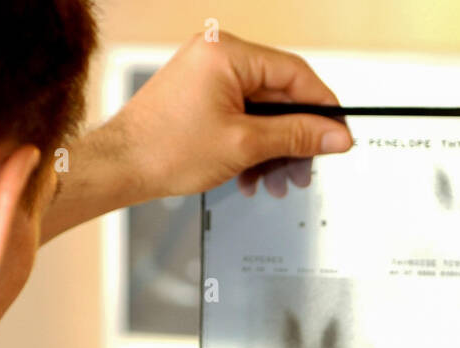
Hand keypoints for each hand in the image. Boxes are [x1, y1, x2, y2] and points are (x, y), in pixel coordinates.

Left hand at [105, 30, 350, 201]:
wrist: (120, 167)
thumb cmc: (164, 149)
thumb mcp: (244, 145)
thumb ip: (296, 136)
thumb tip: (334, 134)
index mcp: (228, 54)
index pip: (296, 74)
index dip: (323, 108)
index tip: (339, 134)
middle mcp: (217, 56)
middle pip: (279, 95)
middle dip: (295, 138)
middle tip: (306, 169)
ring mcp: (207, 75)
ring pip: (262, 111)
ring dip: (274, 149)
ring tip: (279, 181)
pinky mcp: (200, 96)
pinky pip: (241, 117)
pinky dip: (253, 146)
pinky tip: (254, 175)